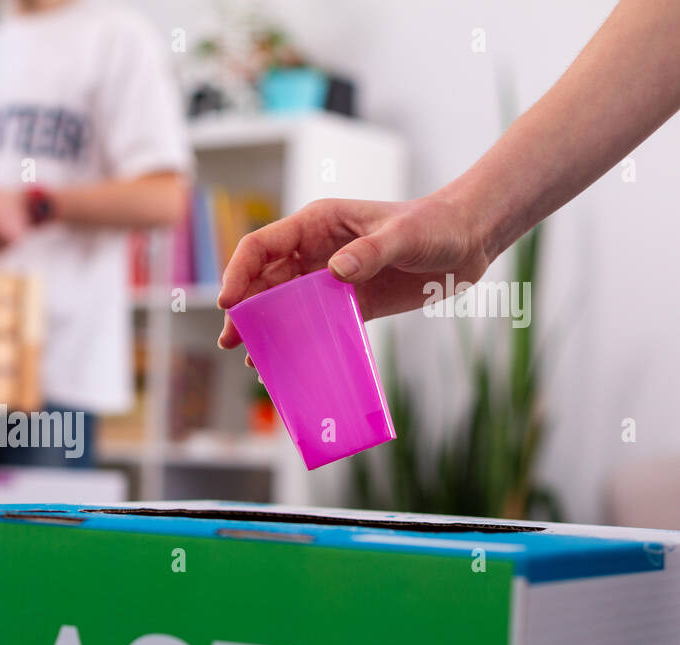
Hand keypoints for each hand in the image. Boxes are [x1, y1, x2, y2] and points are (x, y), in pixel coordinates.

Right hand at [216, 196, 490, 362]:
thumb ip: (370, 252)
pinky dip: (298, 344)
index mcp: (316, 224)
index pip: (261, 247)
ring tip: (251, 360)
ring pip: (283, 305)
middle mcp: (315, 252)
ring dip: (265, 330)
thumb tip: (335, 272)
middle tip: (231, 341)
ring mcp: (330, 279)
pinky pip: (314, 325)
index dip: (239, 273)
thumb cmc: (435, 224)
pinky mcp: (349, 303)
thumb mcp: (404, 234)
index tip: (229, 303)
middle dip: (243, 310)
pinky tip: (286, 365)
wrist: (470, 240)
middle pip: (263, 281)